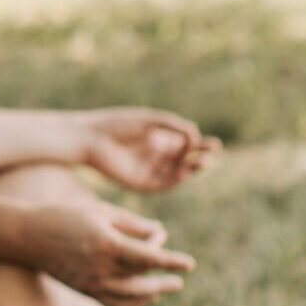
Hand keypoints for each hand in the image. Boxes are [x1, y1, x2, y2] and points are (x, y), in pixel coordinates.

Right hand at [23, 201, 193, 305]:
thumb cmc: (64, 215)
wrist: (27, 236)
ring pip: (131, 293)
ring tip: (168, 287)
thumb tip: (158, 232)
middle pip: (142, 275)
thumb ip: (131, 223)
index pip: (148, 257)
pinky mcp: (83, 290)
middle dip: (162, 272)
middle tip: (179, 275)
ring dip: (152, 291)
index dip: (171, 260)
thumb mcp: (100, 211)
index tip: (190, 263)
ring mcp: (91, 282)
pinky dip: (133, 301)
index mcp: (106, 243)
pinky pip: (114, 302)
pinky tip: (147, 296)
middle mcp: (100, 267)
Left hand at [83, 110, 219, 192]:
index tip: (214, 143)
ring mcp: (149, 170)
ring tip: (204, 162)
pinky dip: (175, 180)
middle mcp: (156, 156)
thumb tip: (195, 136)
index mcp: (159, 139)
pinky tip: (184, 172)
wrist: (90, 139)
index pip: (187, 144)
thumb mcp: (150, 120)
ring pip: (177, 174)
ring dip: (192, 169)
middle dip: (202, 157)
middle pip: (185, 160)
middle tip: (213, 152)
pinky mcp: (139, 183)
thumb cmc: (117, 124)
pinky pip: (162, 185)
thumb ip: (174, 125)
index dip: (202, 145)